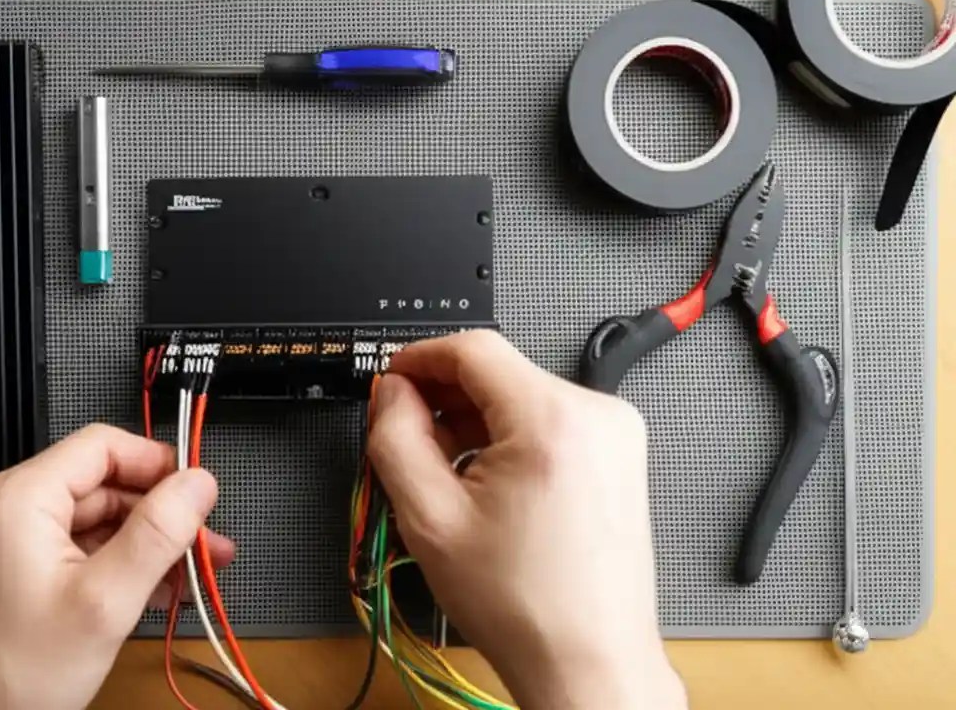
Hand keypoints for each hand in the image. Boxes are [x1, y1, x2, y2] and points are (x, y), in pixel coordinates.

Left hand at [0, 424, 234, 709]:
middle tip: (202, 545)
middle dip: (156, 515)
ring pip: (84, 520)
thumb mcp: (106, 602)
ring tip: (184, 575)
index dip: (157, 464)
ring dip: (138, 543)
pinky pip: (64, 548)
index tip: (196, 491)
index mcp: (13, 500)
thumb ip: (158, 533)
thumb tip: (196, 483)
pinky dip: (107, 563)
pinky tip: (144, 590)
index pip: (100, 446)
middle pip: (97, 485)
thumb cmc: (10, 680)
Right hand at [368, 331, 684, 709]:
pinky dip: (509, 438)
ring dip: (475, 421)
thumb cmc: (525, 607)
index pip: (474, 348)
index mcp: (553, 420)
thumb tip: (391, 394)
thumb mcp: (430, 518)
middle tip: (405, 435)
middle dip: (444, 397)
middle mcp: (596, 414)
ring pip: (522, 397)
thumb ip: (396, 439)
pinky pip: (549, 422)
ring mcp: (615, 435)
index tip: (391, 379)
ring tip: (446, 474)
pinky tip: (485, 483)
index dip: (419, 357)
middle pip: (498, 372)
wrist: (588, 660)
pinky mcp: (618, 455)